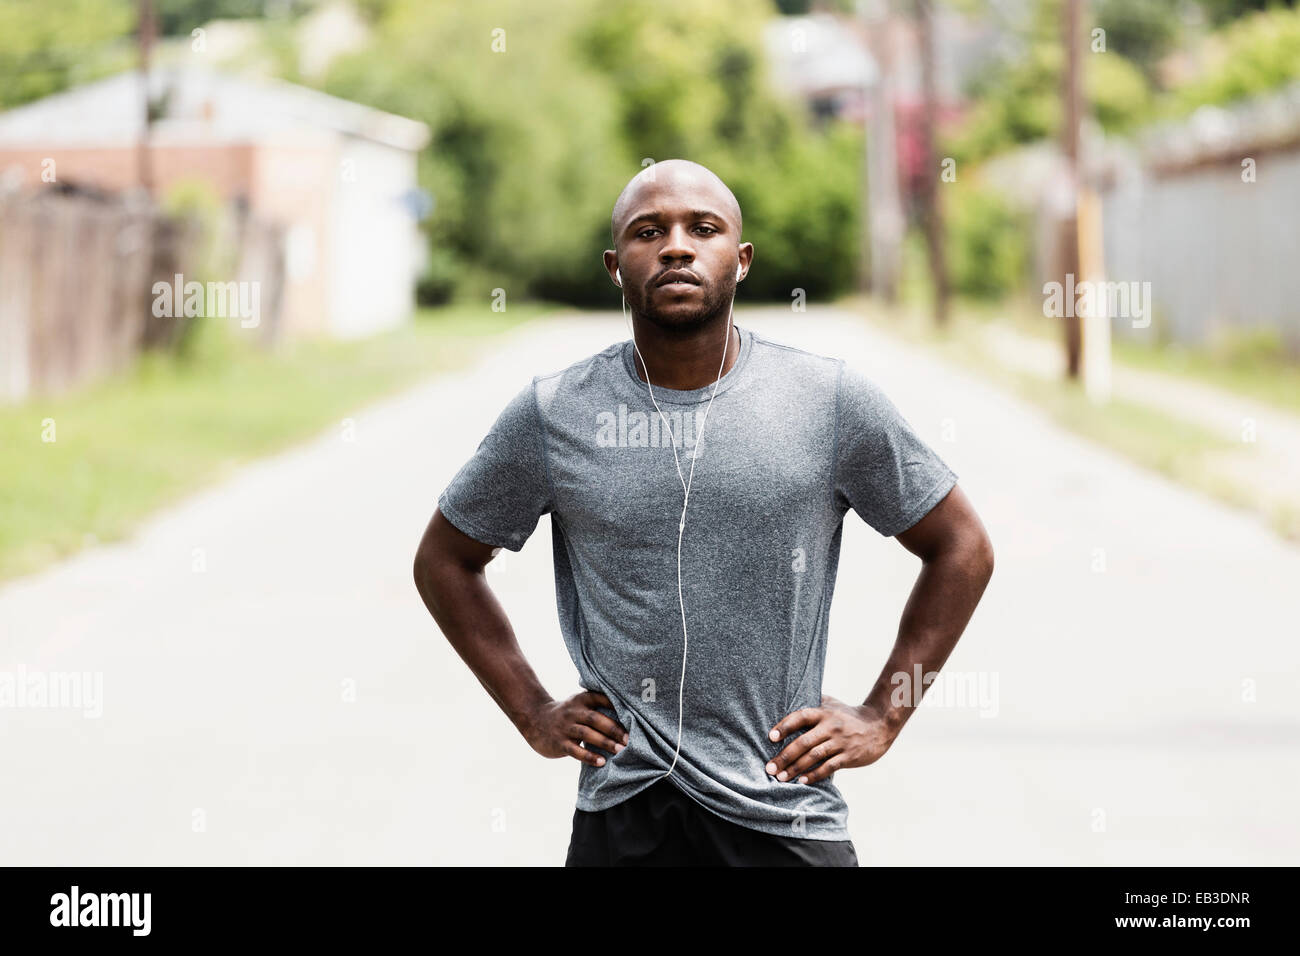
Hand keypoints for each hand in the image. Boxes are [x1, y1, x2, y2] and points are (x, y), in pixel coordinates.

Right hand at [522, 691, 629, 768]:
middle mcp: (573, 712)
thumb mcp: (578, 704)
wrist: (535, 719)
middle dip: (614, 729)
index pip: (600, 699)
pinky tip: (601, 762)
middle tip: (629, 739)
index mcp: (581, 700)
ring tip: (620, 750)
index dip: (616, 705)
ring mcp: (565, 727)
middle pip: (596, 719)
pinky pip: (575, 750)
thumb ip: (597, 707)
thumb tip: (627, 718)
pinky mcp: (559, 743)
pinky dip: (589, 756)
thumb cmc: (566, 714)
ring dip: (605, 742)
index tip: (632, 715)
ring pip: (587, 734)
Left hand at [764, 695, 894, 784]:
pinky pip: (829, 767)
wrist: (879, 725)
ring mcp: (840, 742)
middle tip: (770, 768)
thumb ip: (813, 702)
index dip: (785, 726)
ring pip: (814, 756)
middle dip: (785, 756)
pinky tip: (802, 781)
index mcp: (824, 713)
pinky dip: (815, 774)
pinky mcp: (849, 756)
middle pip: (804, 742)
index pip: (800, 717)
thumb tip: (790, 697)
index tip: (771, 737)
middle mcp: (831, 726)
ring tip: (781, 777)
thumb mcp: (832, 703)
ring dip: (796, 768)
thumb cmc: (849, 715)